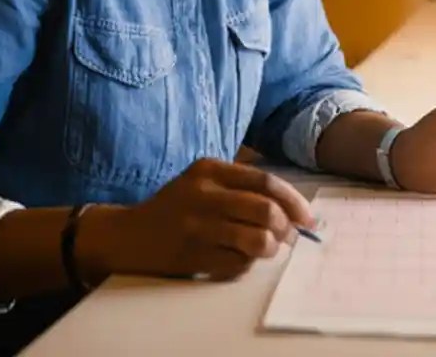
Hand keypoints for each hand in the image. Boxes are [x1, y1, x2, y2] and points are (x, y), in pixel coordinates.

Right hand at [94, 158, 314, 281]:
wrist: (127, 235)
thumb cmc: (176, 208)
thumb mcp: (203, 183)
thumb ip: (242, 189)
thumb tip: (293, 212)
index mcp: (210, 169)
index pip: (265, 182)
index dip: (294, 201)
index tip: (308, 218)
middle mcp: (203, 194)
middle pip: (266, 211)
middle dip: (286, 228)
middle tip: (288, 237)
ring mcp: (197, 226)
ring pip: (256, 240)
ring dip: (270, 249)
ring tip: (264, 249)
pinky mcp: (192, 255)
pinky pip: (238, 265)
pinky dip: (246, 265)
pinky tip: (237, 260)